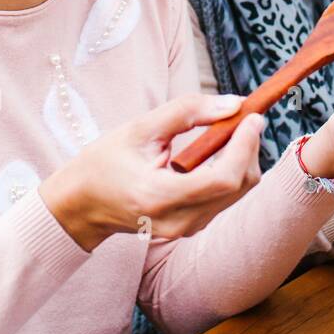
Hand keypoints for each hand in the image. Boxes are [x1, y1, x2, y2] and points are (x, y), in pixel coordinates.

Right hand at [39, 93, 265, 251]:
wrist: (82, 205)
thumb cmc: (104, 163)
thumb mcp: (139, 128)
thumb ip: (187, 112)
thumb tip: (233, 104)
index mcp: (159, 196)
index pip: (222, 178)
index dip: (244, 146)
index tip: (252, 116)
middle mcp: (177, 220)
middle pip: (237, 186)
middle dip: (248, 148)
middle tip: (244, 116)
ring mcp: (185, 230)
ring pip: (236, 193)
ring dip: (241, 159)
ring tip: (228, 130)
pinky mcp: (190, 228)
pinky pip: (224, 198)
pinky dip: (230, 171)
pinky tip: (216, 151)